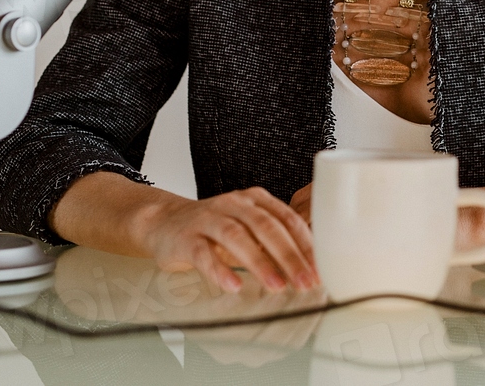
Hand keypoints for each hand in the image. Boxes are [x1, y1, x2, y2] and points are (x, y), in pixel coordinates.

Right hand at [139, 186, 318, 293]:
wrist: (164, 222)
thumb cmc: (214, 229)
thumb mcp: (248, 229)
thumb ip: (273, 242)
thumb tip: (308, 268)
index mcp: (255, 200)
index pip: (287, 219)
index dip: (306, 244)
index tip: (320, 269)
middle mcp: (234, 204)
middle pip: (267, 227)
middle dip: (290, 256)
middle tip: (306, 281)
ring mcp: (209, 218)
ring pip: (237, 236)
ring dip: (260, 262)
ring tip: (277, 286)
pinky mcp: (186, 237)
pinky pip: (204, 253)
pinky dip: (220, 270)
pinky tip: (233, 285)